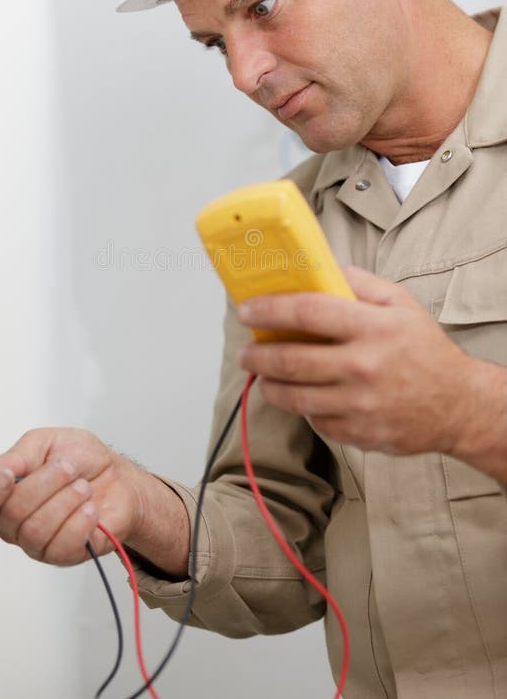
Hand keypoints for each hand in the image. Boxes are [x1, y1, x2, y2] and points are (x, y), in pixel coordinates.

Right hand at [0, 428, 147, 565]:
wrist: (120, 479)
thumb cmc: (82, 460)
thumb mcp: (49, 443)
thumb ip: (16, 456)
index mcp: (3, 494)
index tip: (6, 475)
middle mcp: (14, 523)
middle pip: (8, 516)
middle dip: (44, 484)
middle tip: (67, 468)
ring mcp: (37, 542)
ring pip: (35, 531)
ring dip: (65, 500)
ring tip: (82, 487)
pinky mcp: (62, 555)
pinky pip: (61, 545)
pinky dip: (80, 520)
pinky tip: (89, 508)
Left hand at [236, 266, 479, 457]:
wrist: (458, 405)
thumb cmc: (425, 350)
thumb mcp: (401, 304)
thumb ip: (360, 283)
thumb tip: (320, 270)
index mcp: (373, 328)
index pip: (308, 313)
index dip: (271, 310)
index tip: (247, 310)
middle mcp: (363, 367)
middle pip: (292, 360)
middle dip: (258, 355)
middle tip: (246, 351)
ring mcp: (359, 404)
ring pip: (295, 397)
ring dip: (270, 385)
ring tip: (263, 375)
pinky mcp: (359, 433)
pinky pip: (316, 420)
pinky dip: (303, 408)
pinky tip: (301, 395)